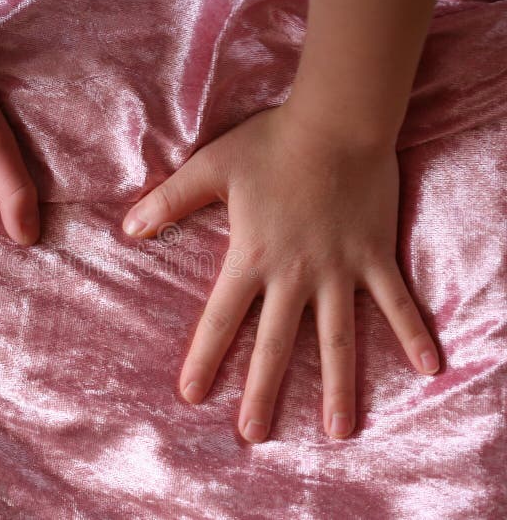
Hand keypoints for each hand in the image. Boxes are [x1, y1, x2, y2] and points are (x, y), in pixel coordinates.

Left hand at [122, 104, 439, 441]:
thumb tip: (127, 228)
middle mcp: (294, 275)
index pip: (221, 319)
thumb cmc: (271, 143)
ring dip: (337, 385)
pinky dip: (412, 333)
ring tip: (338, 430)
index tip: (190, 395)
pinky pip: (396, 302)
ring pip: (337, 339)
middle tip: (254, 434)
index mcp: (252, 257)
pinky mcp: (374, 257)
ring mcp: (339, 270)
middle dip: (262, 391)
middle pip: (275, 344)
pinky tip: (428, 368)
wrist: (335, 120)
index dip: (204, 357)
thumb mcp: (209, 169)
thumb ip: (168, 201)